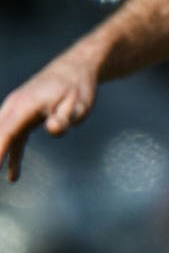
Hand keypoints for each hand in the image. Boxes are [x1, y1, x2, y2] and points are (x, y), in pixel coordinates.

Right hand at [1, 46, 100, 180]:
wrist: (74, 70)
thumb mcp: (77, 104)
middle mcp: (14, 107)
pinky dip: (12, 155)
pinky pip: (14, 138)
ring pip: (2, 135)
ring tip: (6, 182)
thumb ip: (64, 118)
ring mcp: (16, 111)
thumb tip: (53, 129)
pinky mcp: (24, 117)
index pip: (6, 131)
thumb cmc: (76, 88)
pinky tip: (13, 176)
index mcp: (25, 104)